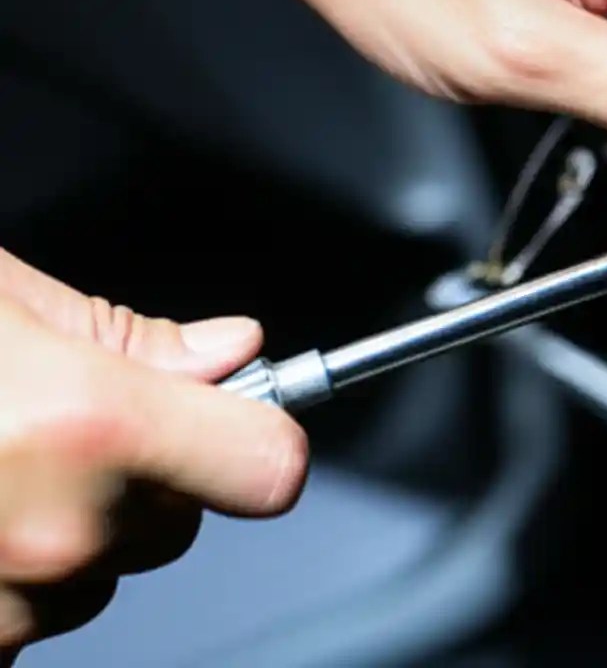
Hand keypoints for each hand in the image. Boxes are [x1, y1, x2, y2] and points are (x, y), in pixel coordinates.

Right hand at [0, 249, 306, 657]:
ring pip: (106, 571)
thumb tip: (232, 352)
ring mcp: (12, 603)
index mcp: (89, 426)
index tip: (248, 422)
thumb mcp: (4, 299)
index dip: (264, 437)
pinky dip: (15, 576)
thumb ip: (129, 335)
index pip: (271, 466)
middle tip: (58, 429)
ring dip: (73, 531)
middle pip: (182, 519)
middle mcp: (63, 531)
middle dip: (146, 477)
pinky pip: (38, 616)